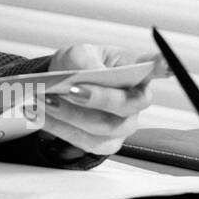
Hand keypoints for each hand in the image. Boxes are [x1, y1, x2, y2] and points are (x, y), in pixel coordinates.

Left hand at [41, 43, 167, 157]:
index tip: (161, 64)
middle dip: (97, 98)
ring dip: (70, 115)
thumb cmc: (77, 67)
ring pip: (102, 127)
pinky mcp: (104, 143)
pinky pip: (83, 141)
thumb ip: (85, 60)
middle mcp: (136, 101)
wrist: (60, 87)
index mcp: (135, 72)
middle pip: (125, 106)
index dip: (160, 67)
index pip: (154, 68)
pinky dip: (57, 127)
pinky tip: (38, 112)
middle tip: (70, 90)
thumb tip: (87, 72)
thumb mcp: (77, 54)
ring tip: (44, 100)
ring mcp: (123, 125)